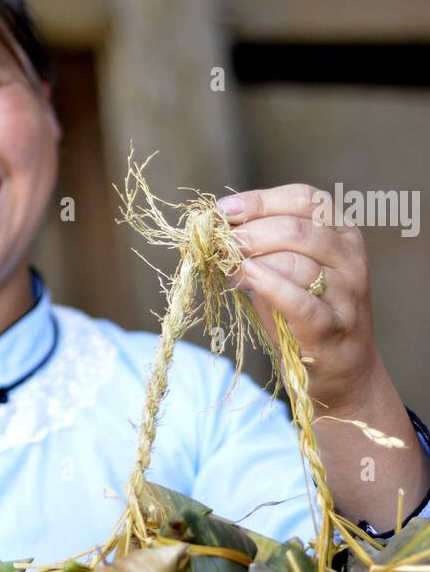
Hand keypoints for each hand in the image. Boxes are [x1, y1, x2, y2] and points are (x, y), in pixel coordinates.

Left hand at [217, 183, 377, 415]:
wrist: (343, 372)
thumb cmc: (306, 315)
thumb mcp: (291, 272)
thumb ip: (265, 248)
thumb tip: (219, 228)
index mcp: (343, 233)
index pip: (306, 199)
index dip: (262, 200)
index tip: (225, 210)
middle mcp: (351, 259)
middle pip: (297, 229)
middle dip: (251, 232)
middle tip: (220, 243)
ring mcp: (347, 294)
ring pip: (295, 262)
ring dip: (252, 261)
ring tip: (228, 268)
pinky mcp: (334, 328)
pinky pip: (299, 301)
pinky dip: (270, 286)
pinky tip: (247, 277)